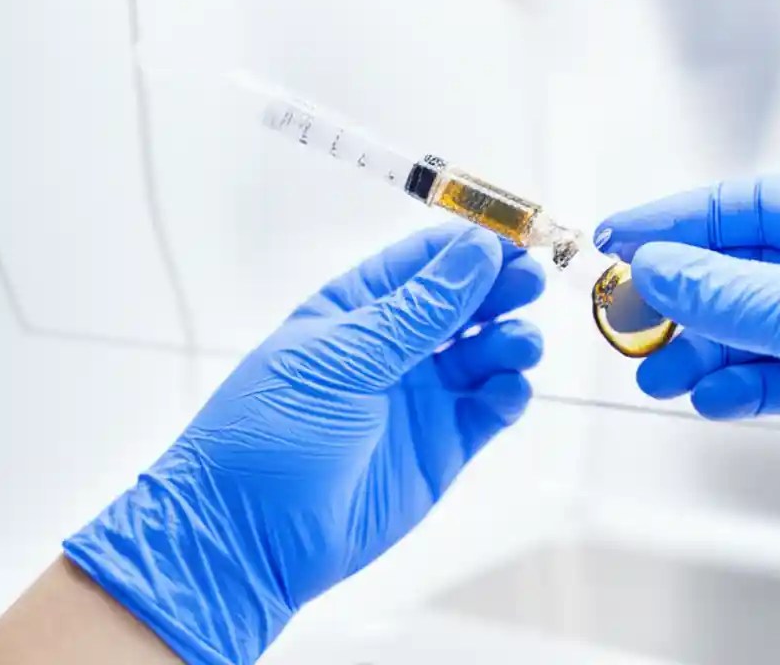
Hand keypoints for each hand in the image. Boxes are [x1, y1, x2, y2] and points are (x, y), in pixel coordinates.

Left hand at [64, 223, 544, 663]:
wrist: (248, 541)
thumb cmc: (271, 434)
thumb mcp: (341, 358)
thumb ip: (417, 310)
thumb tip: (477, 251)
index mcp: (357, 310)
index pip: (424, 261)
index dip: (470, 246)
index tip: (513, 237)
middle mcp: (395, 348)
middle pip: (465, 303)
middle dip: (501, 288)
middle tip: (531, 281)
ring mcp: (422, 397)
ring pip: (486, 353)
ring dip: (511, 340)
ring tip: (521, 343)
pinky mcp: (443, 447)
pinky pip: (491, 407)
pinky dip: (509, 393)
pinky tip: (509, 388)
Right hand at [598, 177, 779, 645]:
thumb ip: (739, 294)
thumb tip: (664, 266)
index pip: (755, 206)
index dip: (680, 221)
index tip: (620, 240)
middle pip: (747, 269)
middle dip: (682, 292)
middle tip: (625, 317)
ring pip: (754, 330)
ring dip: (699, 348)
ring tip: (656, 371)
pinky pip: (775, 381)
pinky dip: (736, 387)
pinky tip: (711, 397)